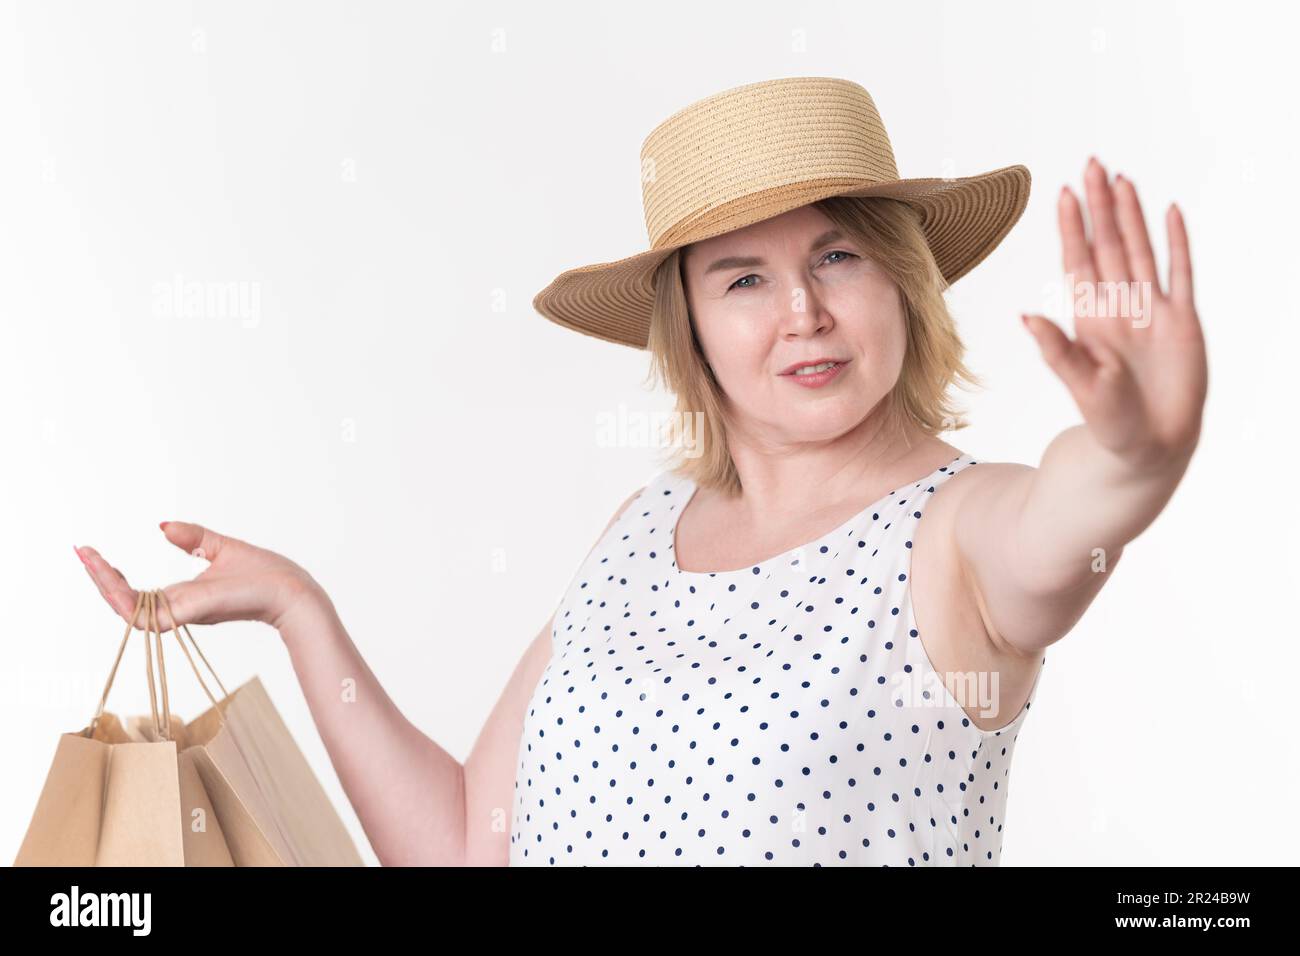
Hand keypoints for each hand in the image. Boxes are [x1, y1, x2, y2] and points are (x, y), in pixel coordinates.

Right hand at [75, 522, 325, 634]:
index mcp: (183, 598)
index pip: (137, 594)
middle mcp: (178, 609)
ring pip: (127, 610)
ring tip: (88, 558)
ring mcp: (182, 614)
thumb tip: (162, 526)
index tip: (93, 553)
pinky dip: (122, 597)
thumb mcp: (222, 548)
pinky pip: (144, 615)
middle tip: (81, 552)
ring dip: (104, 585)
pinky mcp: (190, 613)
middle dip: (100, 579)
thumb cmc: (267, 575)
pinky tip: (109, 575)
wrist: (292, 590)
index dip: (113, 577)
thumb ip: (193, 538)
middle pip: (124, 603)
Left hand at [1021, 156, 1207, 471]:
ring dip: (1132, 216)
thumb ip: (1056, 350)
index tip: (1064, 193)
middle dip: (1101, 206)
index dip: (1073, 228)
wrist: (1150, 446)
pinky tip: (1169, 212)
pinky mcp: (1183, 321)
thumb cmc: (1108, 419)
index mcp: (1089, 318)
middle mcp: (1119, 306)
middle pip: (1109, 245)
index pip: (1080, 261)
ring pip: (1141, 250)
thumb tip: (1024, 316)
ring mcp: (1152, 310)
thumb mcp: (1080, 384)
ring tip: (1122, 179)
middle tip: (1093, 164)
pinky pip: (1181, 274)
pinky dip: (1176, 244)